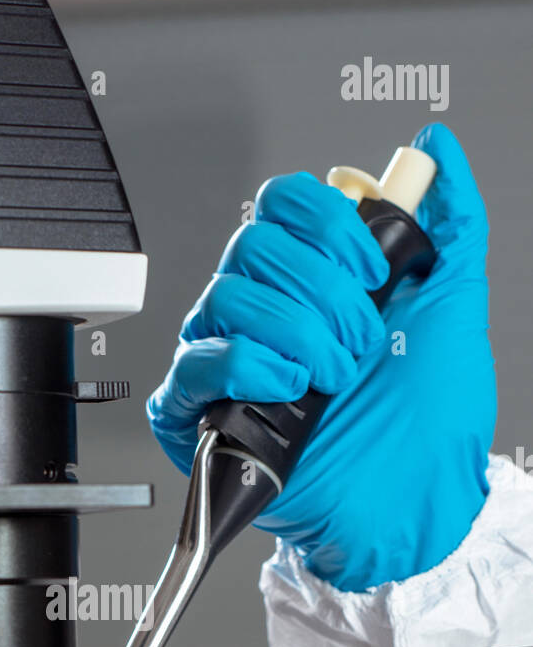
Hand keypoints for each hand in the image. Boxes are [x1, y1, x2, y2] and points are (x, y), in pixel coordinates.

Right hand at [146, 125, 495, 590]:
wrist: (415, 499)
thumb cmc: (431, 421)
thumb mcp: (455, 303)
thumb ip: (451, 220)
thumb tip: (438, 147)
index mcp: (310, 282)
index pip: (281, 206)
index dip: (326, 224)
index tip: (372, 268)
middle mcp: (263, 316)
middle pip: (250, 246)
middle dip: (319, 288)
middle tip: (358, 337)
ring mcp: (229, 365)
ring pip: (223, 299)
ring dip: (294, 333)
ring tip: (332, 376)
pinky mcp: (199, 417)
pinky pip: (192, 367)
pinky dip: (245, 367)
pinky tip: (289, 388)